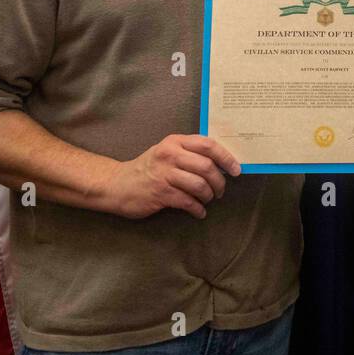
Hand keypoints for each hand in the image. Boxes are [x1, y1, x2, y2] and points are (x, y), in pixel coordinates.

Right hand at [103, 134, 240, 219]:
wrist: (117, 185)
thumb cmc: (147, 169)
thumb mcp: (166, 153)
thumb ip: (189, 153)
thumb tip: (221, 163)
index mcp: (175, 142)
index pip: (208, 145)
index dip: (226, 157)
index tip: (236, 170)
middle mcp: (170, 155)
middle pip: (207, 166)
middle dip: (219, 182)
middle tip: (220, 191)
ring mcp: (164, 174)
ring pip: (200, 185)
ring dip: (209, 196)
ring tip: (207, 200)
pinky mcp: (160, 193)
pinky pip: (188, 202)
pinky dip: (198, 209)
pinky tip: (198, 212)